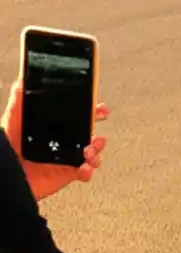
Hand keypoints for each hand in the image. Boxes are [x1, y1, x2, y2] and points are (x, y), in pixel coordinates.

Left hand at [2, 79, 109, 201]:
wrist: (5, 174)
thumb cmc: (5, 147)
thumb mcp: (12, 119)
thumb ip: (19, 99)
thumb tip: (23, 79)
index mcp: (52, 127)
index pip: (77, 117)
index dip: (91, 112)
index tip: (99, 109)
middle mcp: (61, 142)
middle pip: (90, 135)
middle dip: (98, 134)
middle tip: (97, 137)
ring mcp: (65, 158)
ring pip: (92, 153)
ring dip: (96, 152)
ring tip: (89, 152)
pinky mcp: (66, 173)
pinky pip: (86, 172)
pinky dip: (89, 171)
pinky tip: (83, 168)